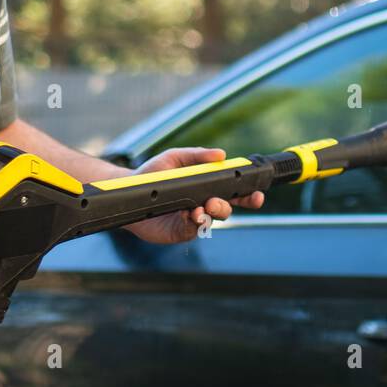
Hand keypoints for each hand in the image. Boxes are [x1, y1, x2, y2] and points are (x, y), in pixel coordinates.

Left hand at [122, 147, 264, 244]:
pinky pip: (193, 231)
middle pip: (226, 209)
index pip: (233, 192)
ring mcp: (192, 220)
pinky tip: (187, 215)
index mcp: (207, 187)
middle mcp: (203, 204)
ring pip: (211, 221)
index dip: (249, 195)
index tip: (258, 194)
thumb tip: (221, 154)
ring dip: (209, 214)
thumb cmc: (154, 173)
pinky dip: (193, 223)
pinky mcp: (179, 232)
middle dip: (228, 206)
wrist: (129, 190)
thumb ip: (198, 155)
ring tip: (199, 208)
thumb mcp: (175, 158)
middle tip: (217, 201)